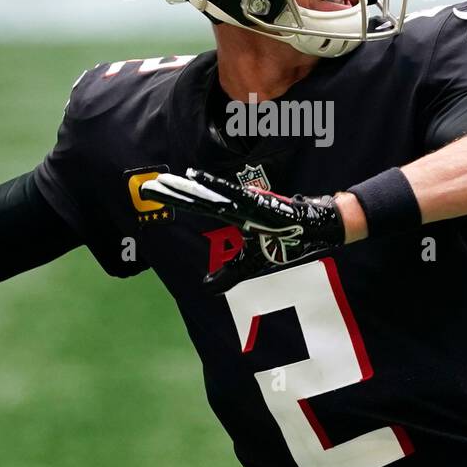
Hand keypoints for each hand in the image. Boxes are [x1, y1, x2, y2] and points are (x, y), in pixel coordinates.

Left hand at [139, 169, 344, 289]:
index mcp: (232, 216)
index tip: (154, 194)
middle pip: (198, 199)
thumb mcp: (252, 262)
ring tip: (166, 181)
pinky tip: (197, 178)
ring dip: (188, 188)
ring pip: (210, 195)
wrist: (317, 225)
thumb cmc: (286, 239)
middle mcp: (235, 207)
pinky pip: (231, 194)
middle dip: (174, 193)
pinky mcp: (258, 203)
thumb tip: (206, 288)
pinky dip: (214, 186)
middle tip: (149, 187)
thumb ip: (229, 273)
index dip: (177, 200)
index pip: (198, 207)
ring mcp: (245, 203)